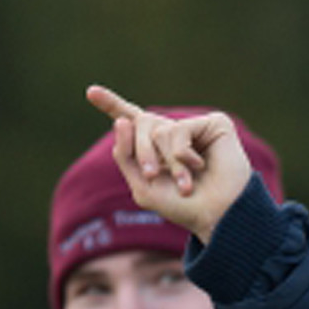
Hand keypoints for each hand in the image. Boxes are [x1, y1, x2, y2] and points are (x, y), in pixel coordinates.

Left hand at [84, 85, 256, 243]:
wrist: (218, 216)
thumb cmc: (185, 208)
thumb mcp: (143, 187)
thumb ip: (124, 156)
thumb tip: (121, 120)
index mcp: (158, 149)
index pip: (132, 122)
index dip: (112, 105)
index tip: (91, 92)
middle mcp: (176, 134)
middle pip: (141, 123)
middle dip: (142, 152)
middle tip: (152, 175)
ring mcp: (196, 128)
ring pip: (160, 130)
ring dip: (168, 161)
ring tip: (186, 183)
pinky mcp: (214, 124)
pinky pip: (180, 129)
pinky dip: (183, 155)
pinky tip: (200, 167)